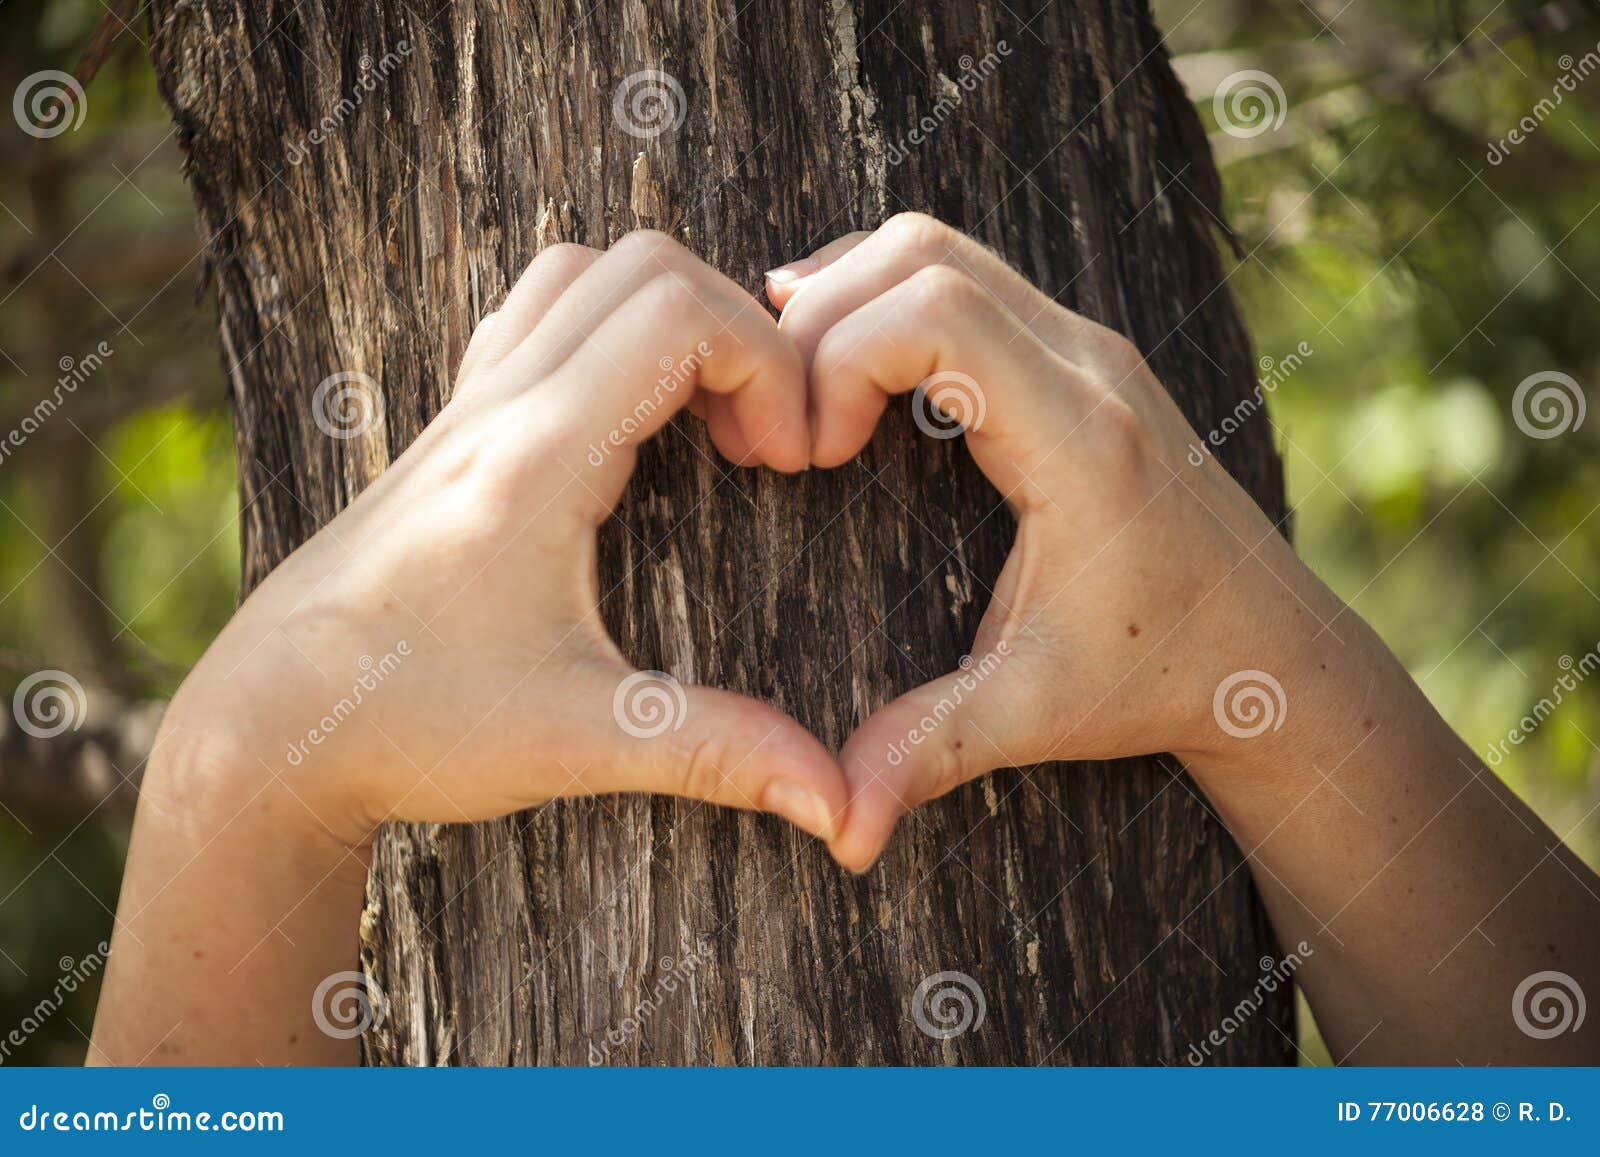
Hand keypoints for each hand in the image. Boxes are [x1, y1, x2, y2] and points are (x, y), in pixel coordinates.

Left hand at [168, 232, 845, 846]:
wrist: (266, 727)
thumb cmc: (408, 726)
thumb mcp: (578, 741)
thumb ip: (718, 753)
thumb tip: (839, 805)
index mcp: (536, 457)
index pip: (677, 311)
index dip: (769, 362)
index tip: (790, 460)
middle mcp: (496, 406)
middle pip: (642, 265)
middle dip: (739, 329)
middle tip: (763, 442)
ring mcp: (463, 409)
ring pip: (581, 274)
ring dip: (669, 318)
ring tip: (708, 425)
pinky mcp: (447, 432)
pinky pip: (535, 317)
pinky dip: (608, 332)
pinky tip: (631, 430)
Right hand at [767, 214, 1342, 869]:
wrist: (1272, 650)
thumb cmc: (1163, 674)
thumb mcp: (1038, 714)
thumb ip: (931, 752)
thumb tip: (840, 828)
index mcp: (1079, 437)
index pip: (933, 311)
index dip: (836, 358)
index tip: (810, 455)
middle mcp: (1090, 364)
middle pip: (923, 252)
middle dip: (821, 315)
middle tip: (782, 417)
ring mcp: (1090, 347)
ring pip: (943, 247)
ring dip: (851, 293)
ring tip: (795, 381)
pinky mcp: (1080, 355)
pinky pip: (967, 276)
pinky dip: (889, 298)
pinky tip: (849, 366)